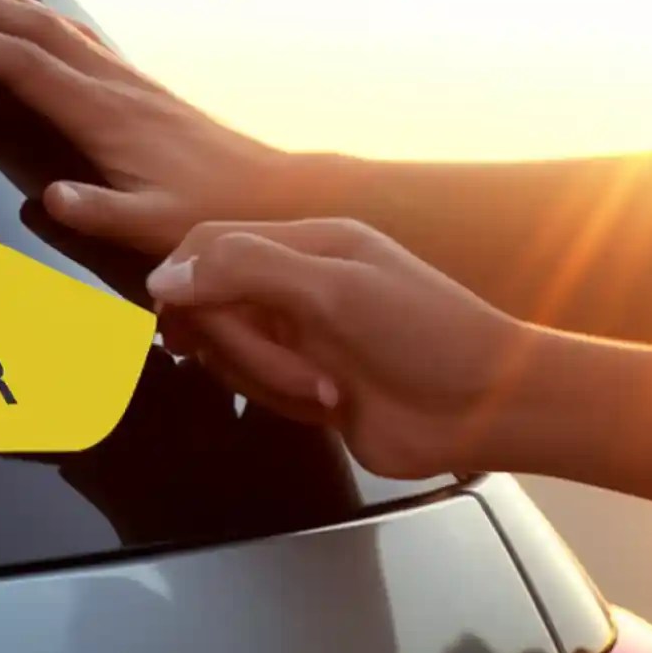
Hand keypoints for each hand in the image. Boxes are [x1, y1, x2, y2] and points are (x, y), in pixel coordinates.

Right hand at [0, 0, 302, 254]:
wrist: (270, 189)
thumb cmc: (211, 211)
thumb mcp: (154, 226)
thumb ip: (99, 211)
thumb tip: (49, 198)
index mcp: (102, 115)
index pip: (21, 64)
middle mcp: (111, 85)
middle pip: (30, 28)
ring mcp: (126, 79)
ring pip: (54, 24)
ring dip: (4, 0)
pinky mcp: (140, 85)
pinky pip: (80, 36)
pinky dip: (45, 17)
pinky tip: (34, 14)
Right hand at [146, 218, 526, 478]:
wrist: (488, 409)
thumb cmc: (427, 335)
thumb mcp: (334, 289)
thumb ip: (246, 270)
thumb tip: (162, 277)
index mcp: (307, 243)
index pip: (211, 243)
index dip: (182, 278)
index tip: (175, 318)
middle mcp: (295, 285)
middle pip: (213, 305)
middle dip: (244, 346)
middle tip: (295, 367)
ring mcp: (298, 336)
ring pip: (229, 352)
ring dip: (267, 378)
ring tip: (326, 390)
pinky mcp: (303, 384)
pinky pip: (253, 388)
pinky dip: (280, 401)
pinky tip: (328, 406)